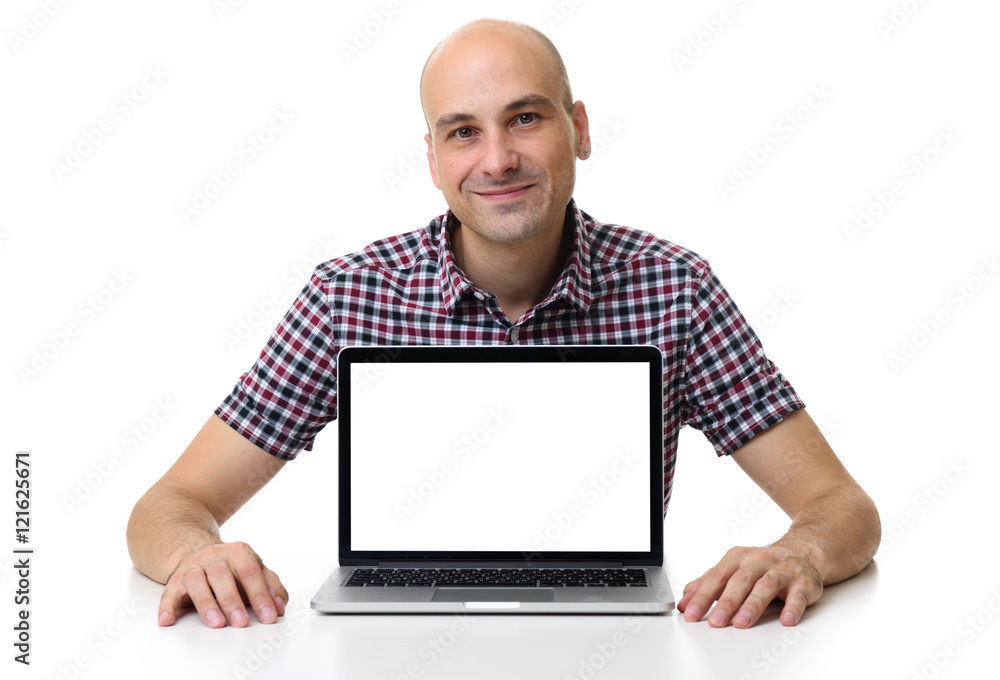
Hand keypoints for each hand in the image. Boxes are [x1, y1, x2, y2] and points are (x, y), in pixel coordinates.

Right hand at [158, 541, 288, 627]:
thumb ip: (272, 586)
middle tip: (241, 622)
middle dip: (233, 601)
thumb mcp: (256, 571)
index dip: (261, 595)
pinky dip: (167, 607)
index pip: (251, 573)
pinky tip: (167, 620)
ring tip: (216, 623)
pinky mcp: (175, 581)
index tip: (269, 616)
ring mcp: (194, 567)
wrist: (199, 552)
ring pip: (197, 582)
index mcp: (239, 552)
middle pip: (223, 576)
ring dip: (206, 604)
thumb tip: (280, 606)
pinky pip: (169, 593)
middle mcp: (215, 557)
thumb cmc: (233, 569)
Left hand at [677, 544, 823, 627]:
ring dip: (753, 606)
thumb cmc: (762, 565)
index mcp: (738, 557)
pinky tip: (786, 620)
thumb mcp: (733, 569)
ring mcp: (782, 570)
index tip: (690, 613)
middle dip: (726, 602)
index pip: (717, 577)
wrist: (801, 554)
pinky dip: (793, 608)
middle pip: (740, 581)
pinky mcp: (803, 583)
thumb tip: (684, 600)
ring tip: (741, 623)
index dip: (702, 595)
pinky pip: (798, 595)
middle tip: (715, 621)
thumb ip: (708, 584)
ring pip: (765, 586)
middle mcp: (759, 560)